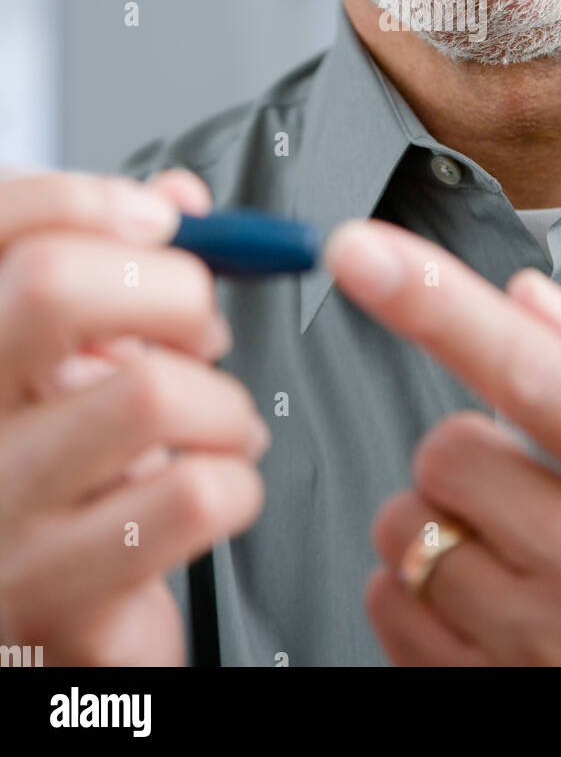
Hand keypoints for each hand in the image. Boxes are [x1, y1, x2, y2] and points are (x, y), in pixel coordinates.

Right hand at [0, 168, 268, 666]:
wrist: (53, 632)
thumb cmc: (63, 477)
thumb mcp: (66, 362)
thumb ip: (109, 268)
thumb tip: (176, 199)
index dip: (88, 197)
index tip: (160, 219)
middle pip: (55, 288)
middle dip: (172, 289)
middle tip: (199, 328)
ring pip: (149, 393)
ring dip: (223, 402)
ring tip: (219, 426)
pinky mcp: (53, 592)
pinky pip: (191, 495)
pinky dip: (238, 480)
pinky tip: (218, 488)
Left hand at [325, 220, 560, 666]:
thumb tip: (526, 299)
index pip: (533, 371)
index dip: (438, 304)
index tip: (367, 255)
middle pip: (450, 451)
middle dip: (464, 444)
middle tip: (522, 471)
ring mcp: (547, 643)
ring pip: (408, 530)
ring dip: (438, 515)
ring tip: (510, 536)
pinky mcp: (491, 693)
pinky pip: (391, 608)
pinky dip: (413, 584)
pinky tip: (480, 587)